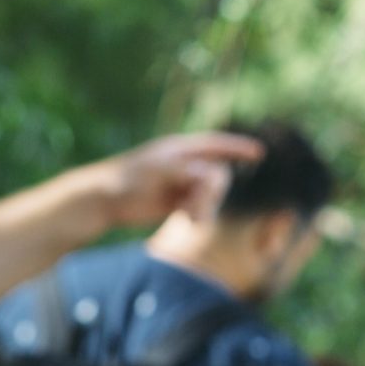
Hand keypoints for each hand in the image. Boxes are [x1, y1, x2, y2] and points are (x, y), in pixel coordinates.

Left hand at [85, 131, 261, 230]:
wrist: (105, 199)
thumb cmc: (128, 177)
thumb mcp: (158, 170)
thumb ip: (186, 170)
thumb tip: (213, 174)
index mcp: (180, 150)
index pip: (215, 145)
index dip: (237, 148)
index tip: (259, 153)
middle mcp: (184, 165)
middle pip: (216, 176)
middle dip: (212, 193)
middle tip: (196, 208)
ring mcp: (181, 184)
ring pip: (209, 194)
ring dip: (205, 205)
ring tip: (190, 216)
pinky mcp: (175, 202)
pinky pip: (198, 207)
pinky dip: (197, 213)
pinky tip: (187, 219)